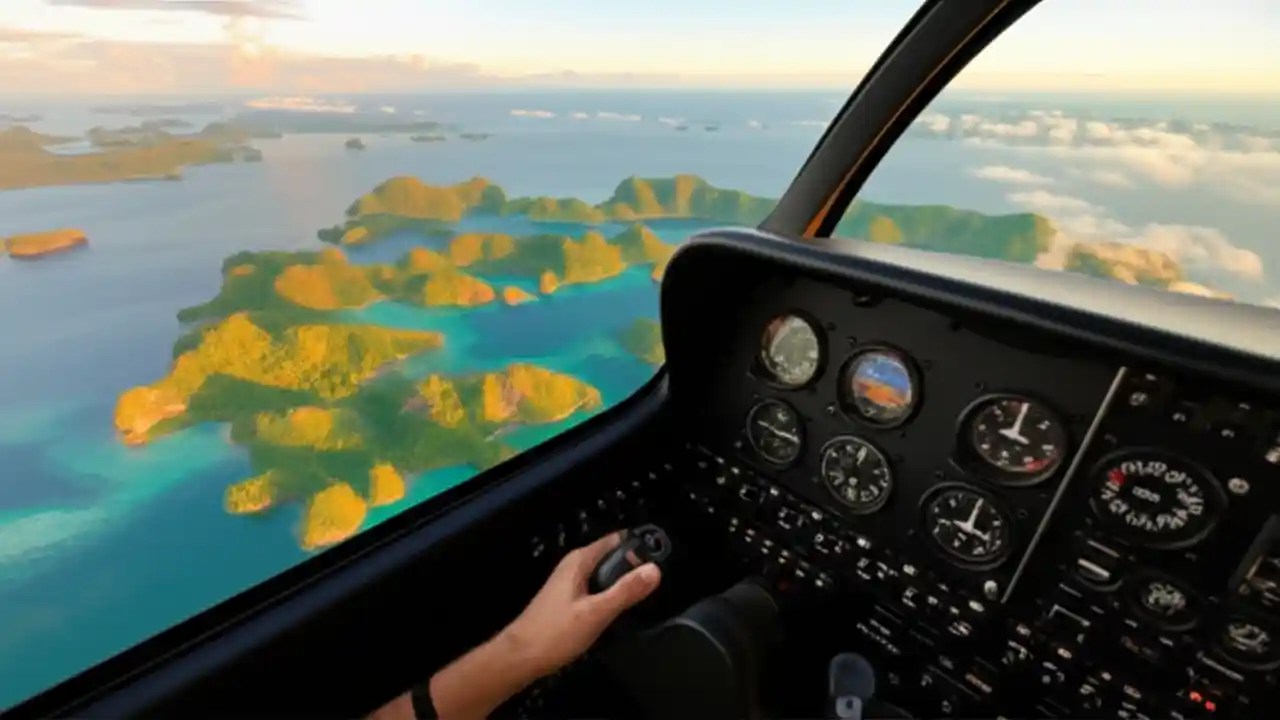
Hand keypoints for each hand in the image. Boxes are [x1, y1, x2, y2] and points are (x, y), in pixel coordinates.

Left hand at [502, 530, 661, 677]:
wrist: (520, 658)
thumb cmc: (556, 633)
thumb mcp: (596, 613)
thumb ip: (625, 591)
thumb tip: (655, 569)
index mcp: (580, 561)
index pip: (616, 540)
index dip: (639, 547)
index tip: (662, 560)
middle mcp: (575, 566)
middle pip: (612, 557)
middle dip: (633, 568)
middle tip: (654, 588)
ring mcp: (570, 583)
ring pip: (605, 576)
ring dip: (622, 584)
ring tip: (641, 600)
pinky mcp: (569, 600)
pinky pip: (597, 590)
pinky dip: (610, 597)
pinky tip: (618, 613)